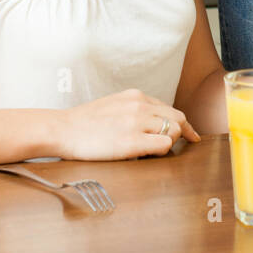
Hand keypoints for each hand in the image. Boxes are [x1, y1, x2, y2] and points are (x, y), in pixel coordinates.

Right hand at [56, 88, 200, 159]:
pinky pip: (163, 146)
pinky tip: (148, 156)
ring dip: (169, 143)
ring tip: (155, 152)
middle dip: (184, 133)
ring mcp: (136, 123)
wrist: (62, 129)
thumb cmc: (85, 122)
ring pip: (173, 131)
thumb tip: (154, 123)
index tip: (190, 134)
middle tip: (186, 144)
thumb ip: (135, 109)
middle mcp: (139, 105)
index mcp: (135, 96)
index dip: (182, 124)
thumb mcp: (114, 105)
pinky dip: (161, 152)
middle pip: (178, 118)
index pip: (170, 108)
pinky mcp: (131, 142)